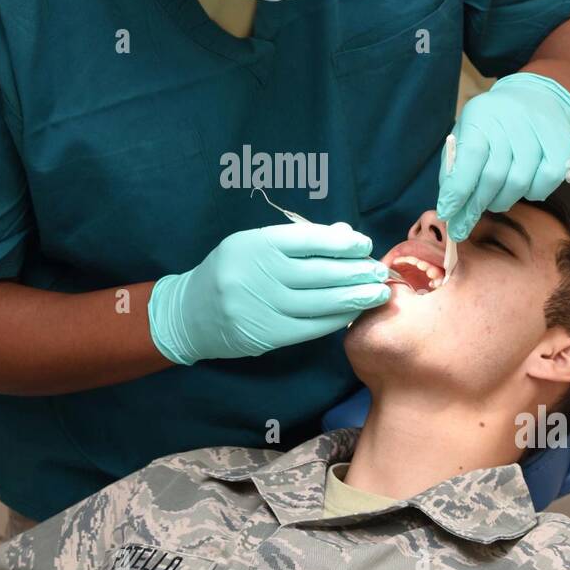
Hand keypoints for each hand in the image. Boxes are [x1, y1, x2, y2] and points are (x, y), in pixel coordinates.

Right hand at [148, 222, 390, 363]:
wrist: (190, 313)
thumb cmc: (232, 271)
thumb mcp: (256, 245)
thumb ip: (299, 241)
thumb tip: (346, 235)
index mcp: (254, 244)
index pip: (308, 240)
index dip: (341, 242)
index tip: (364, 244)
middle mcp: (256, 273)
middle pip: (319, 272)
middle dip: (355, 272)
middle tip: (379, 272)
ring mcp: (260, 306)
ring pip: (318, 302)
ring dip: (353, 298)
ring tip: (376, 293)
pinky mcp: (265, 334)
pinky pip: (309, 327)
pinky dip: (334, 319)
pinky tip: (351, 312)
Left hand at [436, 72, 569, 240]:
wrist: (535, 98)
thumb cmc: (492, 126)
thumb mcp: (465, 136)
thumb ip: (454, 170)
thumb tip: (448, 208)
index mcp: (482, 114)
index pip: (470, 156)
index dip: (458, 190)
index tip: (447, 213)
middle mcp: (513, 118)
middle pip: (494, 174)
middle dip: (477, 204)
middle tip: (467, 219)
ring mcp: (541, 130)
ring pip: (520, 182)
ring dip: (502, 200)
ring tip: (496, 199)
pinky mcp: (564, 143)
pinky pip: (547, 181)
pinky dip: (533, 192)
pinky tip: (524, 187)